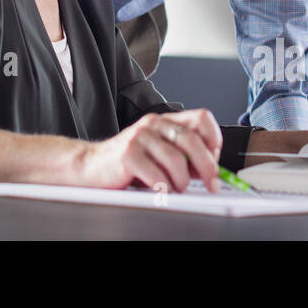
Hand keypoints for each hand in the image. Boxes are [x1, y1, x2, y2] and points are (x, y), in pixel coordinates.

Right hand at [77, 110, 222, 192]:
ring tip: (177, 189)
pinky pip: (156, 174)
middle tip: (211, 183)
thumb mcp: (158, 153)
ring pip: (176, 159)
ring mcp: (139, 137)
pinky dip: (164, 187)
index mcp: (165, 121)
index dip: (214, 138)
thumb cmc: (128, 161)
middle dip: (207, 166)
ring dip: (182, 181)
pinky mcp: (127, 154)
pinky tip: (161, 190)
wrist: (92, 165)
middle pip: (191, 140)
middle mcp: (153, 124)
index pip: (201, 118)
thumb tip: (210, 170)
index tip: (215, 158)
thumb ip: (183, 156)